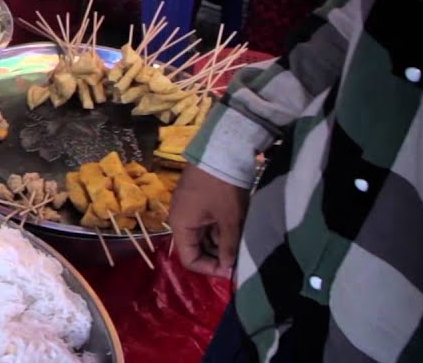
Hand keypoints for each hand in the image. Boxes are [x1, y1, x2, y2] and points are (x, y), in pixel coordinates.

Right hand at [170, 164, 249, 278]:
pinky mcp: (198, 202)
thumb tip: (229, 269)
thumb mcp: (229, 220)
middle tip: (240, 259)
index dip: (210, 269)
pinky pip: (206, 224)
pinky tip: (236, 230)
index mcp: (181, 227)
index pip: (190, 260)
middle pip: (196, 249)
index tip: (232, 270)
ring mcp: (189, 211)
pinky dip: (220, 230)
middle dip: (217, 257)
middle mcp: (181, 221)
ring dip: (221, 243)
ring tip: (241, 244)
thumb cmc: (221, 189)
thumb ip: (228, 247)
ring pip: (203, 237)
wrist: (220, 152)